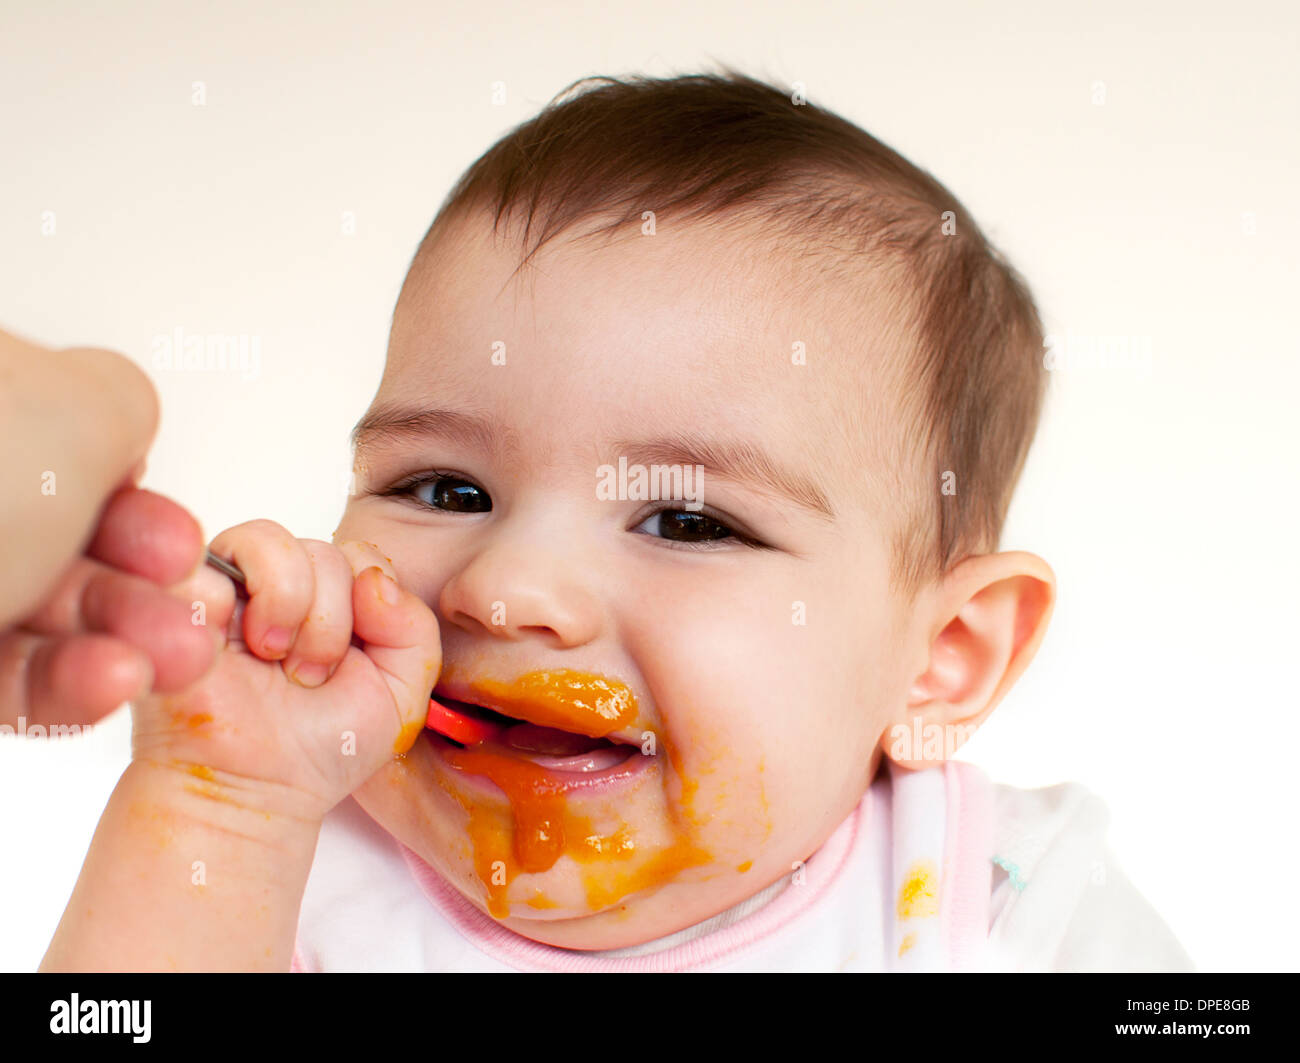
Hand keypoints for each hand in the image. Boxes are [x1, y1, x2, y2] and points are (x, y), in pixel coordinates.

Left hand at [0, 327, 216, 729]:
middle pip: (60, 535)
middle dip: (146, 580)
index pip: (57, 445)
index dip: (133, 495)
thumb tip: (120, 438)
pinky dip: (68, 684)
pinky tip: (112, 680)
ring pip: (37, 610)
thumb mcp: (79, 405)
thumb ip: (125, 403)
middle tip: (190, 606)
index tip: (177, 536)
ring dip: (124, 637)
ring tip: (173, 655)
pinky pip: (0, 672)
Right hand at [130, 521, 440, 821]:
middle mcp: (276, 584)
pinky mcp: (179, 598)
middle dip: (330, 623)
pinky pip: (209, 558)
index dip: (368, 607)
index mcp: (328, 596)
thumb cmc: (322, 745)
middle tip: (308, 677)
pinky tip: (240, 652)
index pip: (362, 556)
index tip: (349, 666)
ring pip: (271, 541)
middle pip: (324, 551)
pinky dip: (235, 603)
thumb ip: (414, 628)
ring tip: (276, 664)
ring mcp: (225, 587)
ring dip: (289, 609)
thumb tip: (373, 579)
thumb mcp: (400, 691)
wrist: (258, 793)